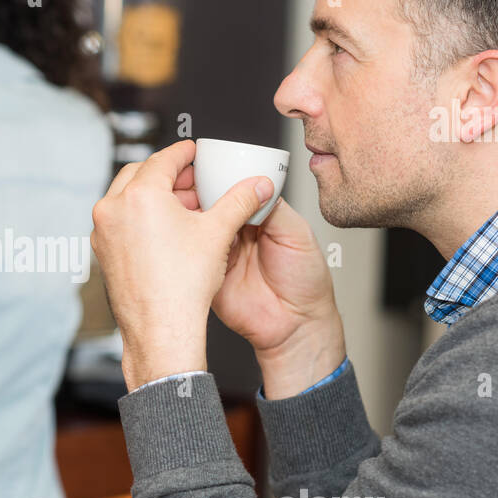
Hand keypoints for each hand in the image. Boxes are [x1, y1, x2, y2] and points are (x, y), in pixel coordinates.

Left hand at [90, 139, 275, 390]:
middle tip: (191, 178)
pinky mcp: (102, 251)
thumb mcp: (217, 232)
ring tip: (183, 205)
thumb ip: (240, 200)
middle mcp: (113, 209)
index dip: (183, 153)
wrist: (161, 329)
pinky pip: (120, 221)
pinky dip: (139, 216)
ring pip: (127, 198)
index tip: (192, 151)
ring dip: (153, 194)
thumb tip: (259, 185)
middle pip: (140, 174)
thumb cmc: (182, 285)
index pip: (163, 159)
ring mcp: (103, 231)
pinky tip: (165, 230)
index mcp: (139, 195)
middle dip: (167, 173)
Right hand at [210, 183, 346, 398]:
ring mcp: (222, 252)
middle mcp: (239, 232)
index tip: (214, 171)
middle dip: (205, 195)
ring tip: (195, 210)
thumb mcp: (297, 234)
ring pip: (202, 226)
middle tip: (199, 188)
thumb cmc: (307, 283)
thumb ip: (274, 208)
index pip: (238, 190)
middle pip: (215, 205)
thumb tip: (254, 185)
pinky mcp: (208, 273)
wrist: (296, 326)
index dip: (226, 180)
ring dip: (196, 217)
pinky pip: (195, 254)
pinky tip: (191, 236)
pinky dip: (191, 244)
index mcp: (262, 217)